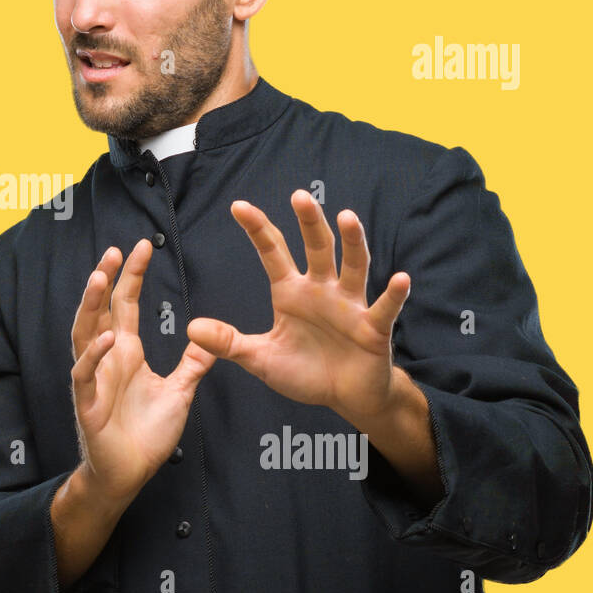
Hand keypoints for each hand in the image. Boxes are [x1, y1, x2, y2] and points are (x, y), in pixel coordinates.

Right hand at [70, 239, 217, 503]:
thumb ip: (192, 364)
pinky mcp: (88, 404)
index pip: (126, 305)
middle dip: (106, 280)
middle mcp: (107, 360)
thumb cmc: (147, 434)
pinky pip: (86, 375)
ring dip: (91, 307)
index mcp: (127, 353)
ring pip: (84, 335)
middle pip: (101, 311)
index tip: (141, 247)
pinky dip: (95, 356)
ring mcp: (94, 380)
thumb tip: (210, 338)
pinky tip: (108, 338)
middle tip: (115, 250)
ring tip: (101, 279)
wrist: (128, 474)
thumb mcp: (179, 392)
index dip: (132, 276)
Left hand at [187, 190, 410, 423]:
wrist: (344, 397)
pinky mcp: (373, 328)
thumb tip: (191, 329)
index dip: (258, 229)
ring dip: (352, 242)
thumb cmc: (304, 371)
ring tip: (347, 217)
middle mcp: (321, 290)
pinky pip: (385, 308)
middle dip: (309, 222)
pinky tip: (401, 279)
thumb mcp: (260, 359)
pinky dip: (394, 294)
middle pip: (316, 248)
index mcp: (291, 292)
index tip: (238, 205)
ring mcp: (349, 305)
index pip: (273, 252)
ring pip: (353, 266)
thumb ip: (229, 343)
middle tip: (299, 196)